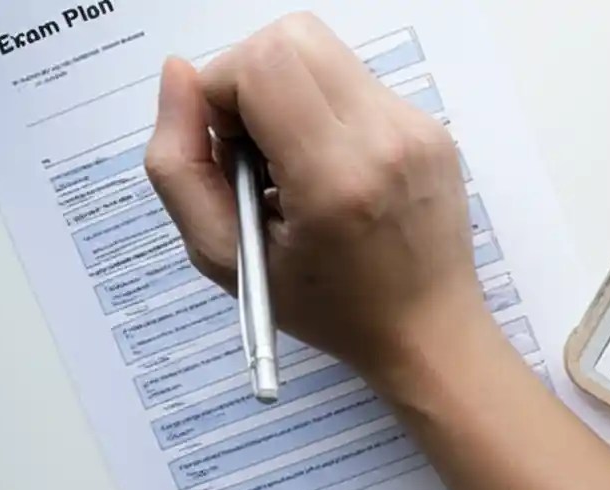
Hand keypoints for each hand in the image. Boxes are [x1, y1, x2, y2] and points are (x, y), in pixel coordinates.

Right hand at [144, 13, 484, 389]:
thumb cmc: (331, 309)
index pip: (260, 63)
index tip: (229, 151)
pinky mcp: (432, 126)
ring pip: (324, 52)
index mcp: (336, 177)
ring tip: (293, 164)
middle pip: (291, 37)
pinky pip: (356, 82)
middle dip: (249, 81)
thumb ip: (180, 167)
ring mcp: (417, 127)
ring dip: (288, 94)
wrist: (428, 332)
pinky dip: (326, 111)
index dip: (220, 93)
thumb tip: (177, 76)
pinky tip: (331, 172)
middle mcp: (386, 138)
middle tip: (255, 150)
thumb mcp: (227, 258)